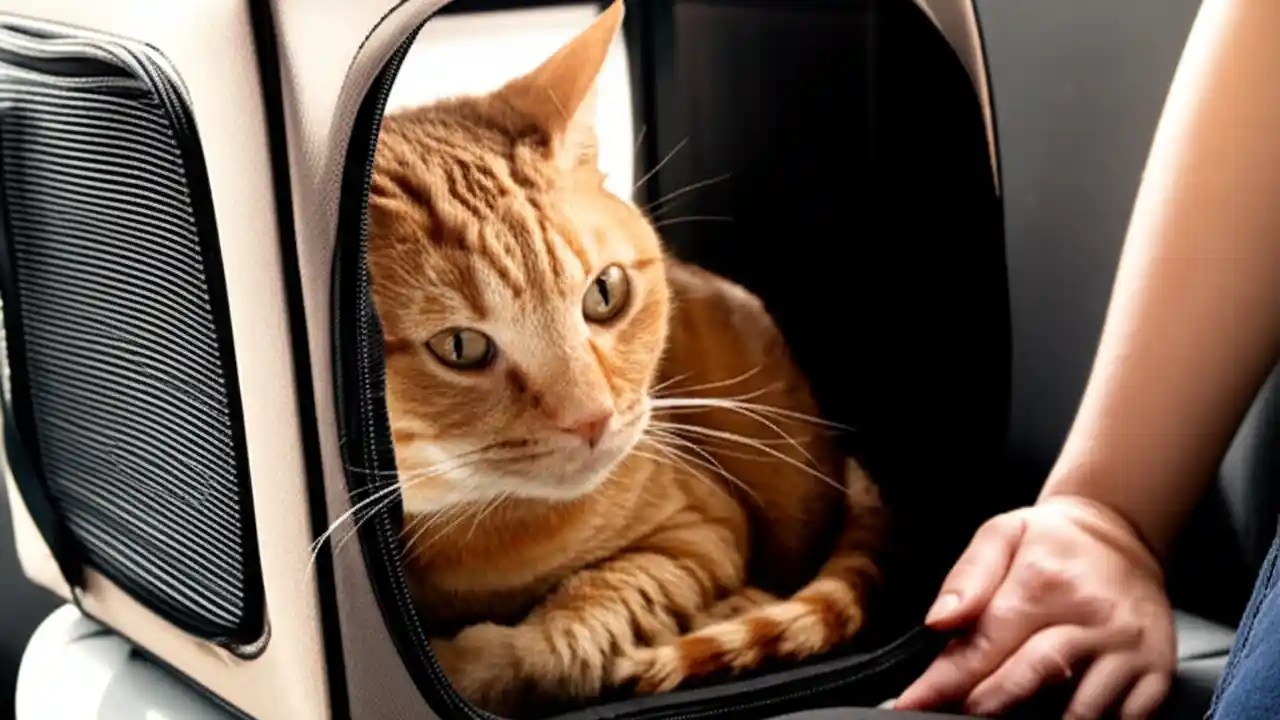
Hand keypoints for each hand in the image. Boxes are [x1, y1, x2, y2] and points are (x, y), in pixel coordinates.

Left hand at [895, 496, 1175, 718]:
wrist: (1122, 532)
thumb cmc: (1051, 540)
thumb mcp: (1001, 535)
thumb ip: (967, 578)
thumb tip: (937, 622)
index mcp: (1042, 583)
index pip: (983, 645)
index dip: (944, 683)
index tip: (910, 704)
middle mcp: (1089, 618)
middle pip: (1029, 678)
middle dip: (986, 706)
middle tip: (954, 718)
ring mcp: (1127, 648)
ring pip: (1080, 709)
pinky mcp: (1156, 669)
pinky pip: (1127, 718)